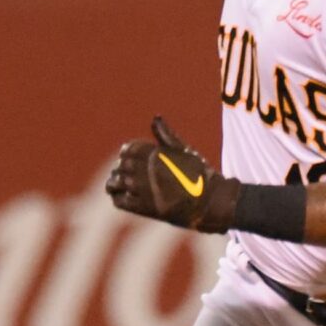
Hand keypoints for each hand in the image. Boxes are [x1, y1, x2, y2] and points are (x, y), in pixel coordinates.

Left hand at [105, 117, 237, 232]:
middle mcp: (147, 170)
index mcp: (155, 154)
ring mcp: (144, 189)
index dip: (127, 153)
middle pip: (121, 165)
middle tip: (128, 174)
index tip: (132, 159)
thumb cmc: (199, 174)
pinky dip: (118, 197)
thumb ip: (166, 136)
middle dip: (122, 168)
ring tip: (122, 185)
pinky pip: (120, 201)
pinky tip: (124, 196)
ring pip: (116, 182)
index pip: (128, 149)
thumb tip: (155, 118)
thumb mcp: (185, 151)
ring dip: (116, 182)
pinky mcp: (144, 207)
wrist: (209, 201)